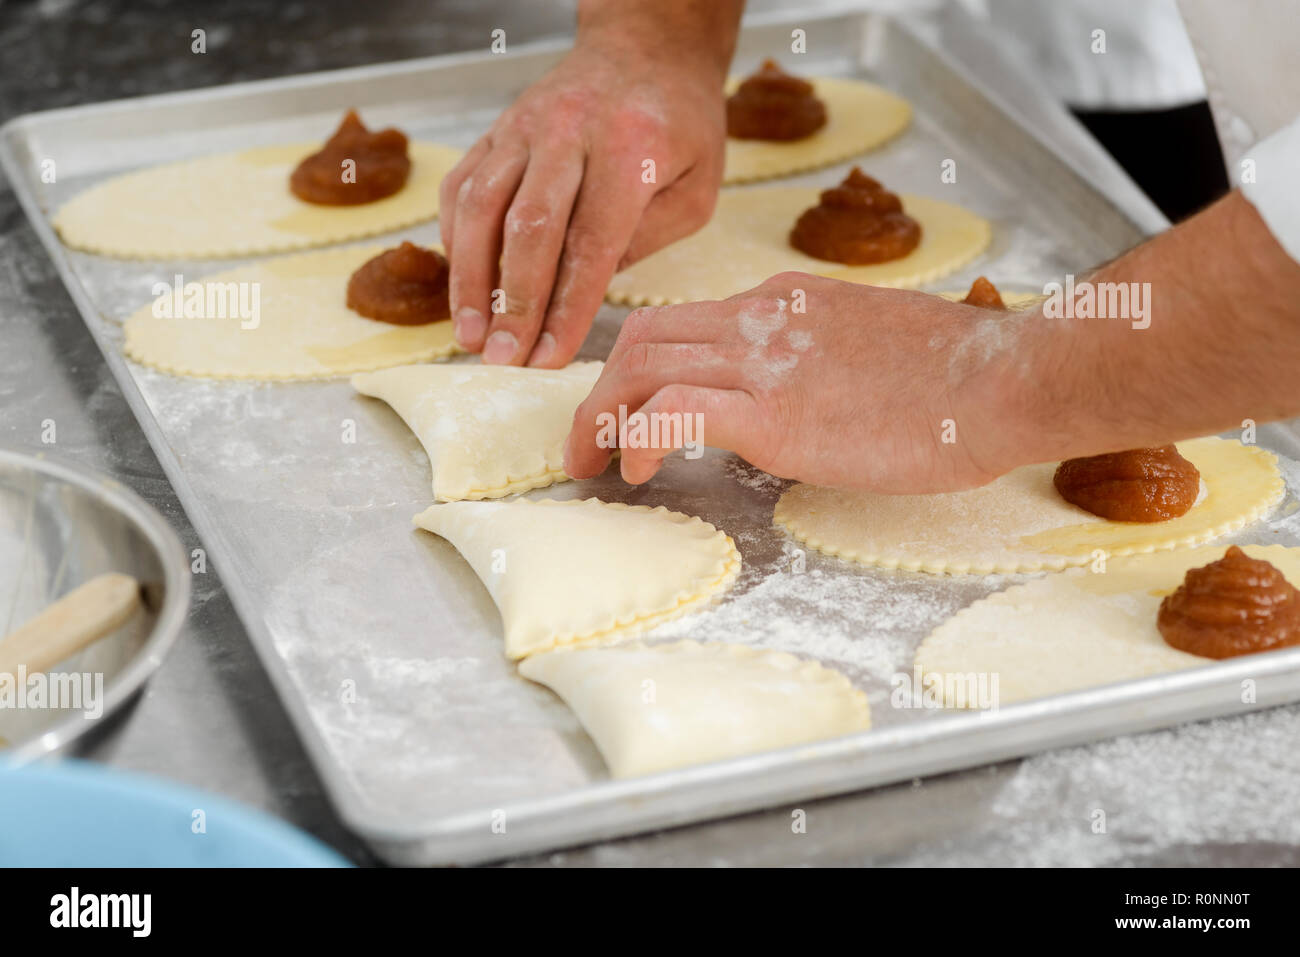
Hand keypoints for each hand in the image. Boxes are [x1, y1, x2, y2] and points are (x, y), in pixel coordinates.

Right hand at [439, 32, 729, 367]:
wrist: (647, 48)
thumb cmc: (679, 127)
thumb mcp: (696, 188)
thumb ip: (645, 240)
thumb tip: (582, 292)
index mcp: (629, 149)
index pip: (590, 243)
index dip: (566, 307)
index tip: (549, 357)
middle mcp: (569, 131)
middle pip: (528, 228)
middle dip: (512, 303)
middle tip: (502, 358)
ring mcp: (523, 126)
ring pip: (480, 206)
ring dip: (469, 279)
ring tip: (470, 335)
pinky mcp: (497, 129)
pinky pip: (462, 187)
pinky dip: (454, 240)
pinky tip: (463, 285)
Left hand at [564, 273, 1036, 491]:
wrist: (1005, 379)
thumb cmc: (961, 373)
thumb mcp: (874, 343)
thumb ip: (821, 358)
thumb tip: (800, 399)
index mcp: (786, 304)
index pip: (685, 321)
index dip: (639, 365)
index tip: (627, 408)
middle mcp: (764, 320)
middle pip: (645, 336)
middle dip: (600, 389)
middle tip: (587, 443)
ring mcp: (767, 363)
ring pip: (643, 363)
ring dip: (601, 415)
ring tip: (594, 463)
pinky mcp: (776, 412)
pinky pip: (675, 410)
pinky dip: (640, 436)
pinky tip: (640, 469)